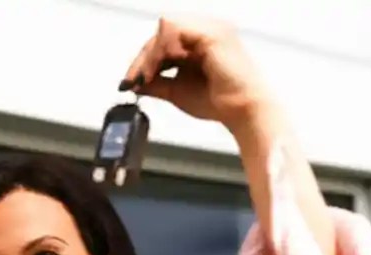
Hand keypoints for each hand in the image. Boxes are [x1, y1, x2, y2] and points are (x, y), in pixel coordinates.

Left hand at [120, 16, 275, 132]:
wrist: (240, 110)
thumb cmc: (218, 100)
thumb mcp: (176, 90)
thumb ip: (155, 83)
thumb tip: (132, 83)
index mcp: (198, 40)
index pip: (162, 40)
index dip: (143, 60)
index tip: (130, 82)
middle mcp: (205, 29)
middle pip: (161, 33)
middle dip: (142, 58)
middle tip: (134, 81)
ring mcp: (209, 27)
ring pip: (165, 28)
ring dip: (151, 54)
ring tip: (147, 77)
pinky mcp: (211, 33)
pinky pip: (174, 29)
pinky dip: (160, 50)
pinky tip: (158, 69)